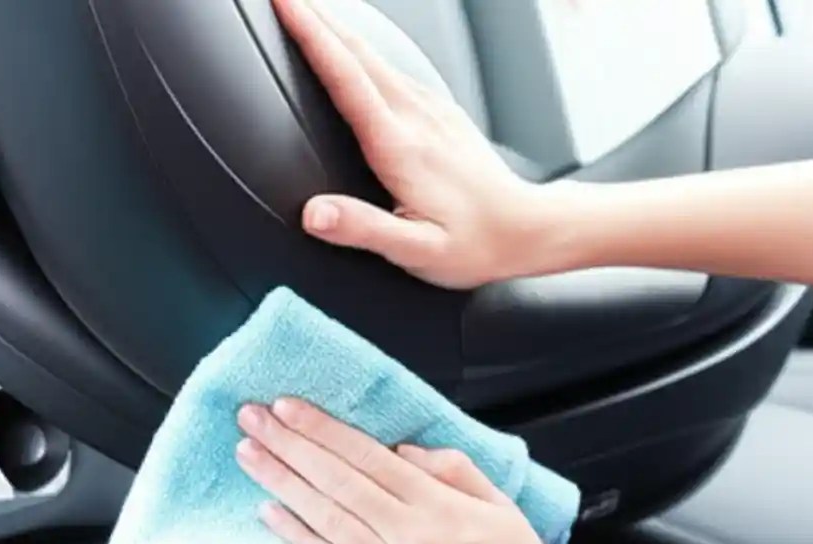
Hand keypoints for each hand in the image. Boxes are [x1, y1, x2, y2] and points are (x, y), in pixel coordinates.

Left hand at [235, 397, 591, 543]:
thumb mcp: (501, 506)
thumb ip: (452, 470)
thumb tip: (401, 449)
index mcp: (442, 506)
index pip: (368, 456)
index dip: (323, 429)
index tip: (288, 406)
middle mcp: (415, 536)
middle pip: (339, 480)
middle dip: (289, 444)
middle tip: (251, 418)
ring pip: (329, 518)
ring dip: (282, 482)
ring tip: (250, 456)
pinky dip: (299, 539)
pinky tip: (271, 514)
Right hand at [273, 0, 578, 287]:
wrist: (527, 231)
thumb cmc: (473, 245)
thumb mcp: (416, 251)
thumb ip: (363, 229)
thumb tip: (313, 213)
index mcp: (400, 147)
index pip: (346, 78)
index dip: (312, 37)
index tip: (285, 6)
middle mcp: (416, 118)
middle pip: (357, 53)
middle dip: (316, 17)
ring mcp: (430, 110)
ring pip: (374, 56)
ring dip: (336, 28)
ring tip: (304, 10)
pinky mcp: (439, 113)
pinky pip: (390, 68)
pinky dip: (359, 50)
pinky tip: (350, 49)